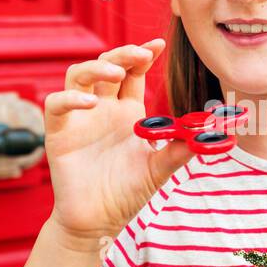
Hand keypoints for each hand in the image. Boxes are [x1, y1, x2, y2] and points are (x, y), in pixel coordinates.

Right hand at [42, 39, 199, 242]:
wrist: (98, 222)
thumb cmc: (126, 193)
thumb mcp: (158, 170)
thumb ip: (179, 150)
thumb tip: (210, 134)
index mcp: (126, 112)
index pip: (133, 73)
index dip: (143, 55)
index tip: (159, 44)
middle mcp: (102, 109)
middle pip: (107, 66)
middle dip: (123, 54)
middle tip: (142, 54)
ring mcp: (79, 119)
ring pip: (78, 75)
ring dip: (96, 68)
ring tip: (115, 73)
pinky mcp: (59, 134)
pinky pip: (56, 105)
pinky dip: (70, 98)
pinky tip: (90, 103)